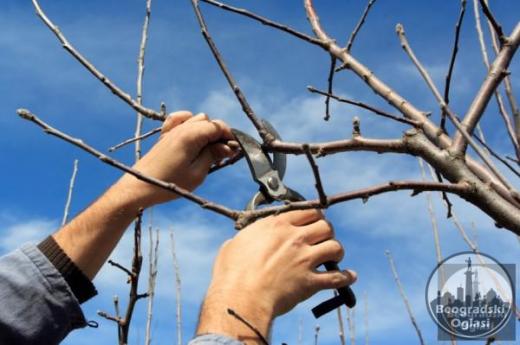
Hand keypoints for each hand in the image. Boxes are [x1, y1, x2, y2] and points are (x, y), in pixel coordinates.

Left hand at [119, 111, 234, 206]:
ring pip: (197, 119)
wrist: (140, 186)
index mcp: (191, 136)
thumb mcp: (197, 174)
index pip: (218, 127)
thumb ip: (213, 156)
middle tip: (223, 154)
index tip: (235, 150)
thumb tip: (228, 146)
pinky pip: (179, 119)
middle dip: (219, 134)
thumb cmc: (170, 183)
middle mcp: (182, 128)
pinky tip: (193, 134)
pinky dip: (189, 122)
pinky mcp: (165, 135)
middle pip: (209, 121)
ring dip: (206, 130)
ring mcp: (172, 130)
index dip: (230, 136)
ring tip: (209, 149)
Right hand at [197, 209, 356, 342]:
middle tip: (323, 239)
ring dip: (336, 252)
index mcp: (277, 226)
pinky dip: (346, 278)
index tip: (315, 221)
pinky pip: (337, 278)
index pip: (308, 211)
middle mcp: (295, 238)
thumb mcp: (234, 245)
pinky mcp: (310, 282)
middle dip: (327, 232)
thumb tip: (246, 240)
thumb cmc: (231, 274)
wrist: (240, 298)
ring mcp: (305, 259)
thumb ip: (248, 238)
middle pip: (326, 226)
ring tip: (333, 257)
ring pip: (335, 247)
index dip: (315, 216)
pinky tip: (349, 277)